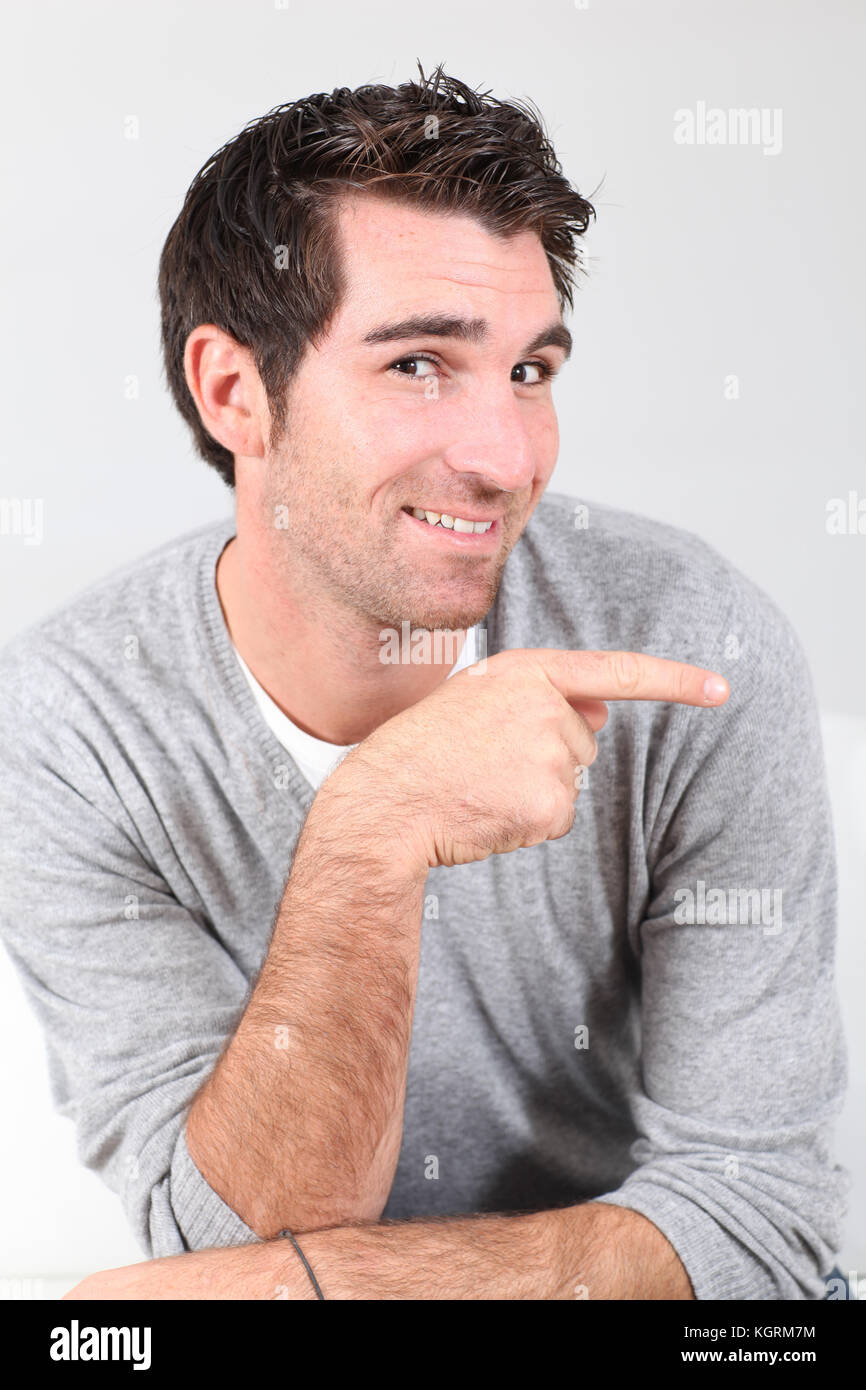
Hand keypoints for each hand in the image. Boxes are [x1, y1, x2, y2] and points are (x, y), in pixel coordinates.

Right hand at [327, 648, 728, 869]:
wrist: (383, 803)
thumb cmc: (420, 750)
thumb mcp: (475, 700)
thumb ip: (540, 699)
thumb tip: (601, 715)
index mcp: (526, 672)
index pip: (617, 672)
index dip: (675, 680)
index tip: (720, 689)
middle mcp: (546, 708)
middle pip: (582, 742)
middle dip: (545, 756)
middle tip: (482, 763)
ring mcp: (549, 756)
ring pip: (570, 782)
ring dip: (534, 791)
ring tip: (478, 786)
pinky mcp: (548, 804)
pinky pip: (557, 818)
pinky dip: (528, 823)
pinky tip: (486, 812)